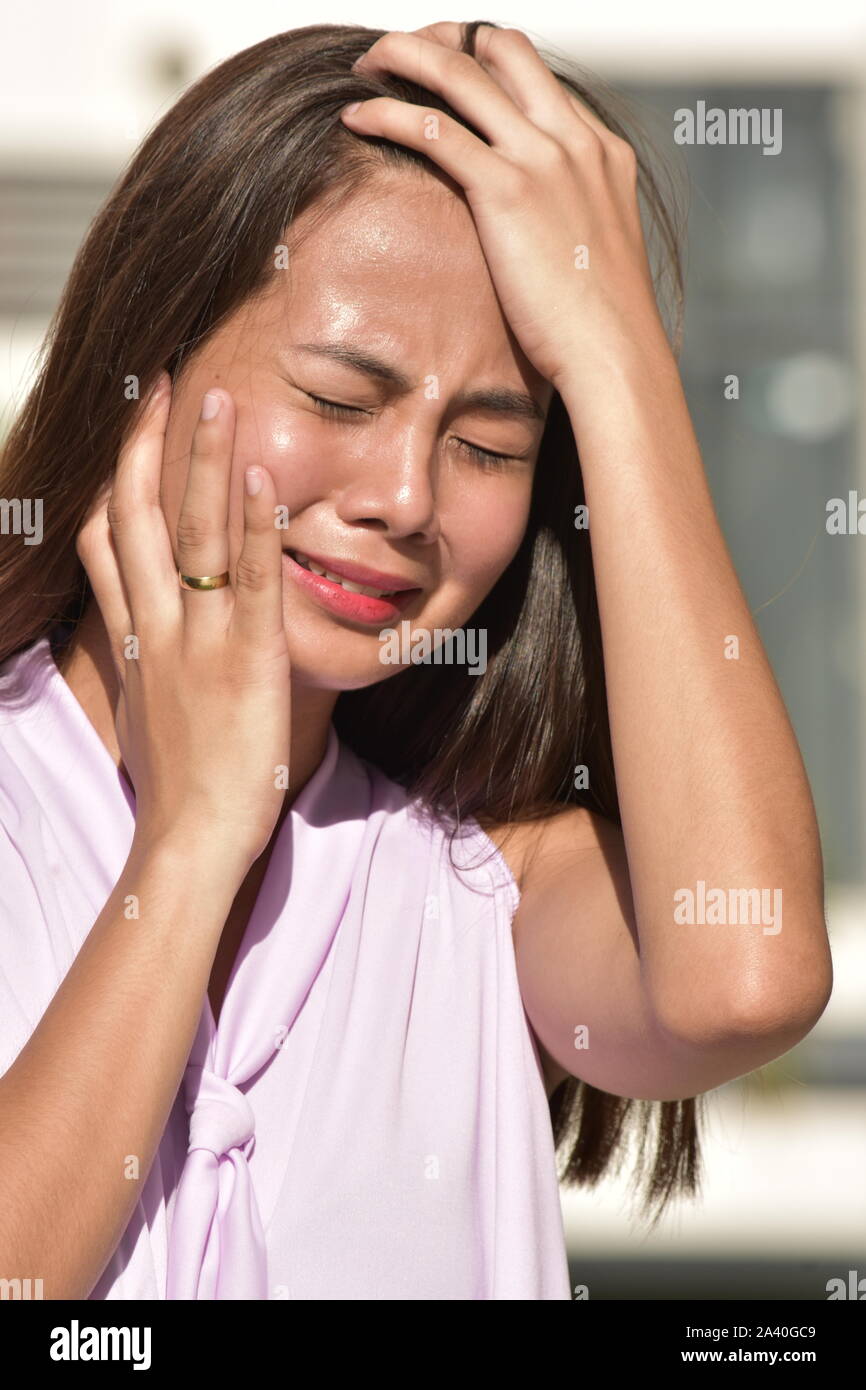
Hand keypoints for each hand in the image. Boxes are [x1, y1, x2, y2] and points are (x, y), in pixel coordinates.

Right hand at [75, 373, 290, 877]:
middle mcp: (154, 626)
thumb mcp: (141, 712)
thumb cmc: (176, 784)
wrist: (189, 839)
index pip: (105, 542)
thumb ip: (142, 663)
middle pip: (137, 516)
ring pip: (191, 533)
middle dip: (148, 444)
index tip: (130, 434)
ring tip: (218, 398)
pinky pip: (248, 580)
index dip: (114, 481)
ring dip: (203, 461)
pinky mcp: (247, 658)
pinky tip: (263, 478)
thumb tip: (140, 640)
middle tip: (166, 381)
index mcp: (132, 637)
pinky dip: (254, 526)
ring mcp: (197, 639)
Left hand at [342, 23, 671, 398]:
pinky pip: (432, 129)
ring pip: (461, 71)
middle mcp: (574, 140)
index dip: (486, 68)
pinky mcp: (506, 190)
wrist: (616, 355)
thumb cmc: (603, 329)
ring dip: (405, 56)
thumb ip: (572, 224)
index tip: (446, 81)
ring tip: (366, 67)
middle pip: (503, 50)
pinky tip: (357, 117)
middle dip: (446, 40)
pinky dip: (387, 112)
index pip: (537, 80)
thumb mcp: (598, 256)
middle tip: (402, 58)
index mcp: (602, 152)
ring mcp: (542, 159)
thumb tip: (542, 244)